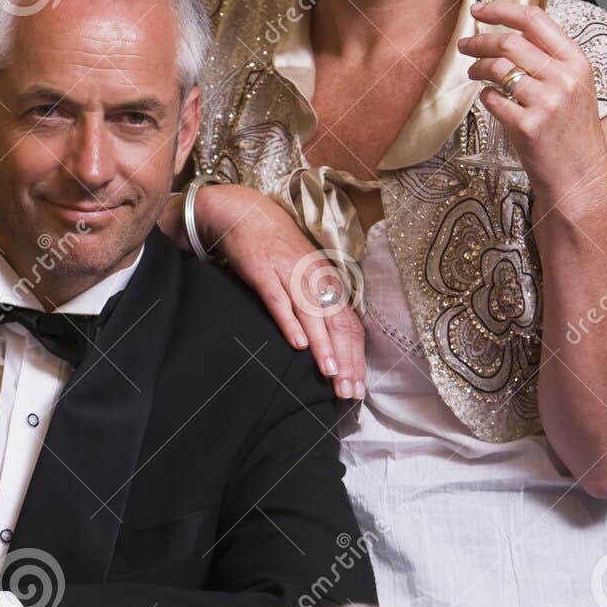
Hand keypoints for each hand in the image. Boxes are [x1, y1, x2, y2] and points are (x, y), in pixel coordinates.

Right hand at [194, 184, 364, 399]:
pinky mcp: (264, 271)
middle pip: (337, 324)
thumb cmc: (279, 250)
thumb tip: (334, 342)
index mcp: (329, 283)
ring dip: (323, 346)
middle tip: (348, 392)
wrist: (248, 214)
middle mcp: (315, 279)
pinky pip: (279, 300)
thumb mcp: (307, 276)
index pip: (350, 326)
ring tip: (330, 373)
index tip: (358, 388)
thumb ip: (319, 305)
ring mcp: (290, 274)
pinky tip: (297, 344)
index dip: (356, 358)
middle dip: (345, 360)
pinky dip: (289, 322)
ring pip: (313, 315)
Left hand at [458, 2, 606, 198]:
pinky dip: (485, 97)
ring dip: (477, 68)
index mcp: (576, 61)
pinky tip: (488, 100)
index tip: (478, 9)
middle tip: (465, 45)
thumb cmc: (572, 131)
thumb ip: (550, 61)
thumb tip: (510, 36)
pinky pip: (493, 101)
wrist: (581, 177)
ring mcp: (547, 102)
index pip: (534, 19)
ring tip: (473, 72)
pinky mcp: (528, 127)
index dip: (501, 9)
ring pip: (497, 70)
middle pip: (509, 43)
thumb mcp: (574, 87)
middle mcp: (564, 78)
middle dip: (480, 40)